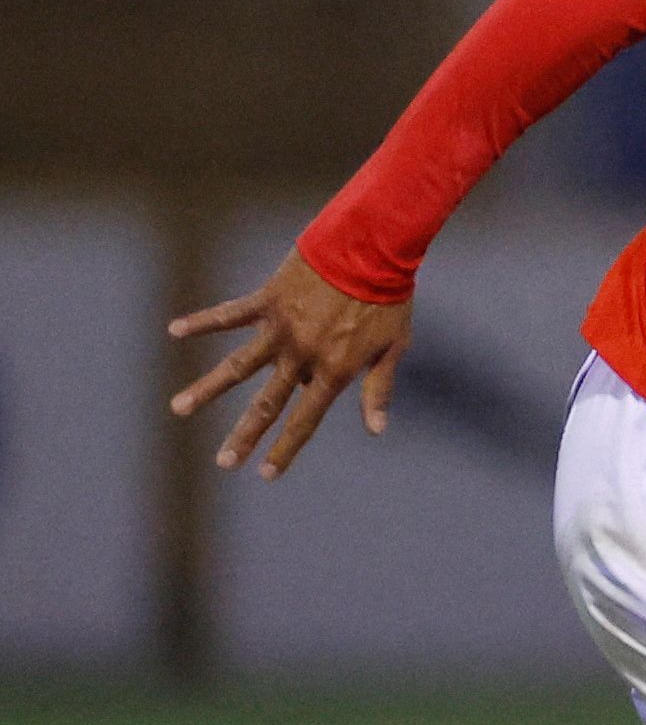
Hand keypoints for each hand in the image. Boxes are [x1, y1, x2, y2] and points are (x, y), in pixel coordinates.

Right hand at [167, 249, 410, 477]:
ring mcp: (281, 329)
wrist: (372, 249)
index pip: (305, 420)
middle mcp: (302, 355)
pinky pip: (229, 315)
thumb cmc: (388, 299)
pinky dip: (202, 322)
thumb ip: (378, 389)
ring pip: (237, 366)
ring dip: (207, 389)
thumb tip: (376, 431)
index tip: (265, 474)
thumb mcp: (392, 347)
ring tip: (178, 409)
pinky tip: (174, 330)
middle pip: (267, 404)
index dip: (285, 449)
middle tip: (222, 462)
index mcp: (333, 370)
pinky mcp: (267, 301)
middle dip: (244, 435)